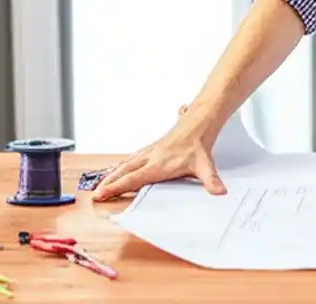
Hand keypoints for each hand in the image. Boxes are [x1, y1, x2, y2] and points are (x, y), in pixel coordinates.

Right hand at [90, 115, 226, 201]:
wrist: (198, 122)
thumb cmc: (198, 143)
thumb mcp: (205, 164)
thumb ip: (211, 180)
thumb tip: (220, 191)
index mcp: (158, 165)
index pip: (133, 179)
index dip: (116, 188)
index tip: (101, 194)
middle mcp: (151, 158)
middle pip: (124, 171)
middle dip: (109, 183)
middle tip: (95, 193)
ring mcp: (150, 152)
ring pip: (127, 164)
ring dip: (114, 174)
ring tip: (102, 184)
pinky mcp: (153, 149)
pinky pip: (133, 158)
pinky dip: (123, 165)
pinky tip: (120, 168)